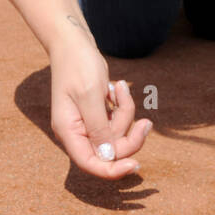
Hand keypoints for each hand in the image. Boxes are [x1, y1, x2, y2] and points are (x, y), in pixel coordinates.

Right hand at [50, 40, 150, 178]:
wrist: (74, 43)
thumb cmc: (78, 65)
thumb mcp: (90, 95)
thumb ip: (99, 128)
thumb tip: (108, 157)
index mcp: (68, 131)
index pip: (90, 163)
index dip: (112, 171)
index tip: (135, 165)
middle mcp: (77, 132)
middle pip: (110, 151)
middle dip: (130, 135)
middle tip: (146, 122)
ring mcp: (88, 124)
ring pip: (118, 135)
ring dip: (126, 113)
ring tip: (120, 87)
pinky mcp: (98, 114)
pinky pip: (118, 121)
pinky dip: (123, 106)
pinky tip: (116, 87)